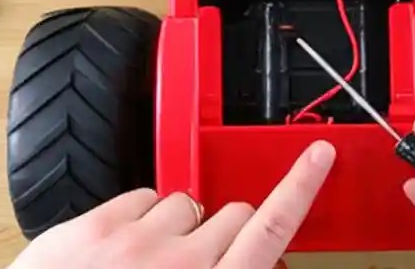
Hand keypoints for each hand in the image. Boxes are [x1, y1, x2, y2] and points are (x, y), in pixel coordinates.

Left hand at [8, 140, 334, 268]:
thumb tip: (255, 266)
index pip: (271, 230)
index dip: (300, 188)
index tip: (318, 157)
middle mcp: (181, 265)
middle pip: (233, 213)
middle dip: (223, 232)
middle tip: (198, 262)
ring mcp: (136, 242)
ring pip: (186, 203)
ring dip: (177, 226)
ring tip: (150, 261)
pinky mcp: (96, 226)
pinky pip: (141, 196)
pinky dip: (137, 218)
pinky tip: (122, 250)